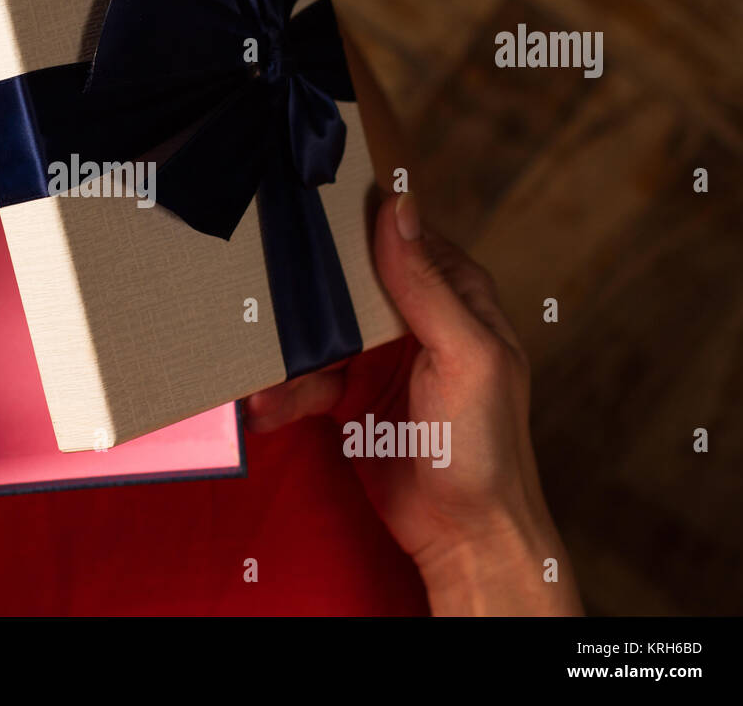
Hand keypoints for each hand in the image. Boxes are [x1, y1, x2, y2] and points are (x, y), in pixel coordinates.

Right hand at [251, 192, 580, 614]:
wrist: (465, 536)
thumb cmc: (484, 446)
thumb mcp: (463, 355)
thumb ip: (426, 285)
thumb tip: (398, 207)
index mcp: (454, 294)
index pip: (396, 236)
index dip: (349, 225)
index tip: (300, 213)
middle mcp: (414, 318)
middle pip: (345, 283)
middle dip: (302, 297)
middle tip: (257, 301)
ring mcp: (380, 357)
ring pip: (318, 334)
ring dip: (284, 360)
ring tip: (260, 388)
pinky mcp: (350, 396)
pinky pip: (305, 380)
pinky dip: (283, 395)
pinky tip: (264, 411)